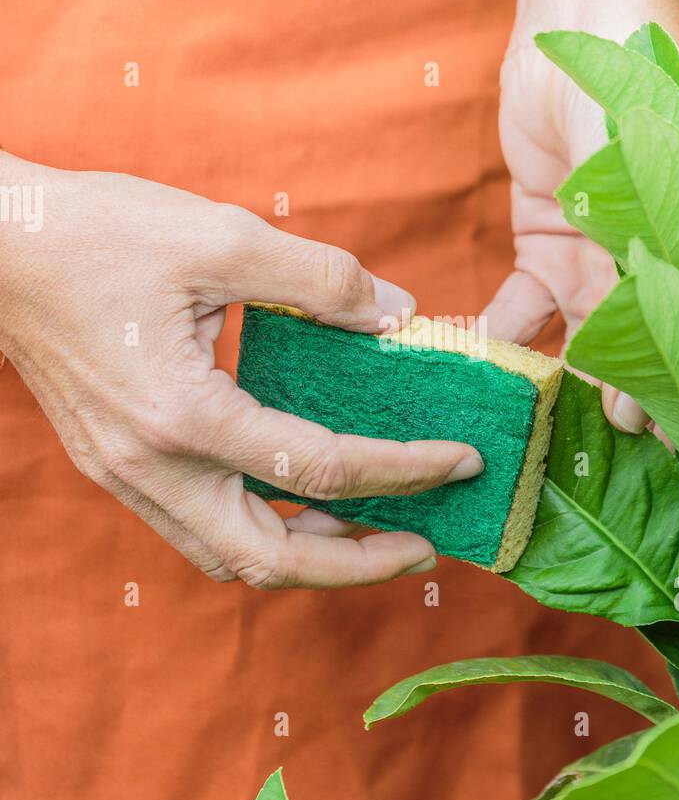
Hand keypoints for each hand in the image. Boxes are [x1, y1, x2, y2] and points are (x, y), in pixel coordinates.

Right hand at [0, 153, 482, 588]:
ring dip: (306, 556)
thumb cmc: (97, 233)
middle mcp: (151, 467)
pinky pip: (199, 526)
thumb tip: (399, 317)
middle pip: (267, 562)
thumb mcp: (221, 236)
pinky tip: (297, 495)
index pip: (318, 469)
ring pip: (228, 556)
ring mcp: (125, 476)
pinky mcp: (115, 465)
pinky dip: (261, 526)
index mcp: (183, 415)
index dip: (403, 469)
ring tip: (370, 529)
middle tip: (424, 546)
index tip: (461, 459)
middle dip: (357, 566)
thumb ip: (321, 279)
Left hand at [486, 0, 678, 434]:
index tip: (657, 454)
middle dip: (606, 406)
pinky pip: (523, 303)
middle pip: (629, 354)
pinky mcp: (543, 235)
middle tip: (574, 456)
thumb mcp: (640, 204)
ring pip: (574, 339)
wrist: (586, 27)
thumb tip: (631, 380)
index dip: (673, 400)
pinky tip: (479, 364)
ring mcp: (594, 255)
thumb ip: (631, 289)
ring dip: (551, 379)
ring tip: (520, 423)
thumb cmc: (636, 105)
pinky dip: (501, 333)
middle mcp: (646, 268)